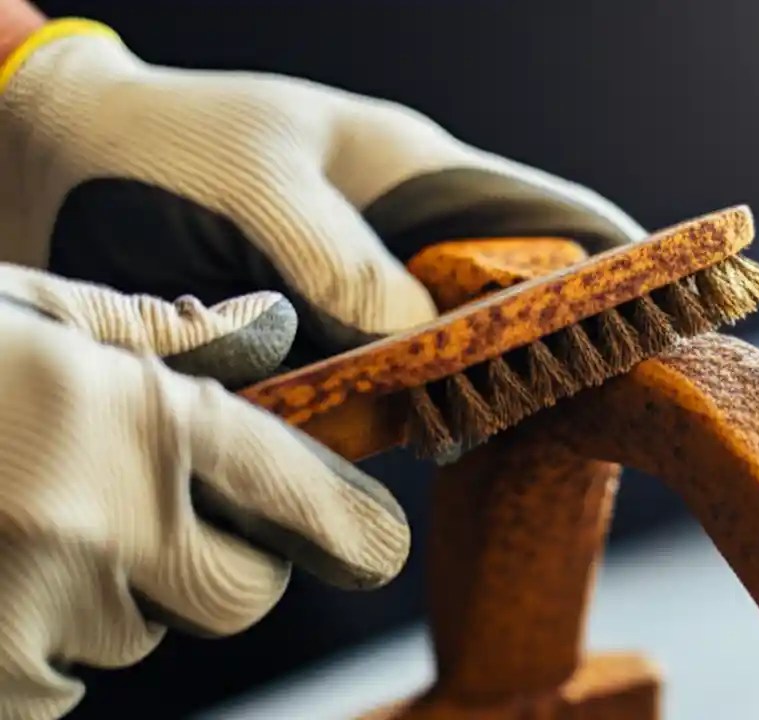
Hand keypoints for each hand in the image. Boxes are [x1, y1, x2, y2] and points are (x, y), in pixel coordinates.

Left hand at [0, 19, 644, 362]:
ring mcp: (370, 283)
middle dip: (569, 334)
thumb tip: (424, 337)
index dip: (616, 255)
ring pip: (466, 340)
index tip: (676, 301)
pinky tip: (437, 435)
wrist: (57, 171)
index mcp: (411, 168)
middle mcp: (405, 230)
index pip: (544, 211)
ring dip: (495, 380)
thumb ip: (338, 256)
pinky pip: (401, 377)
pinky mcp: (329, 333)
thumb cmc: (158, 150)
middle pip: (522, 285)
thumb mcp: (252, 187)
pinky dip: (426, 407)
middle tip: (605, 391)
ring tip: (531, 423)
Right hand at [0, 267, 410, 718]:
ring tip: (18, 517)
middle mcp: (101, 528)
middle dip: (223, 562)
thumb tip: (267, 334)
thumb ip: (159, 336)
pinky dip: (36, 640)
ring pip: (141, 634)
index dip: (354, 527)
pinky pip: (58, 681)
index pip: (307, 497)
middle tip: (154, 512)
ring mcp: (33, 620)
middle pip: (242, 593)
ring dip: (111, 593)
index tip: (369, 540)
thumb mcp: (31, 311)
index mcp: (138, 422)